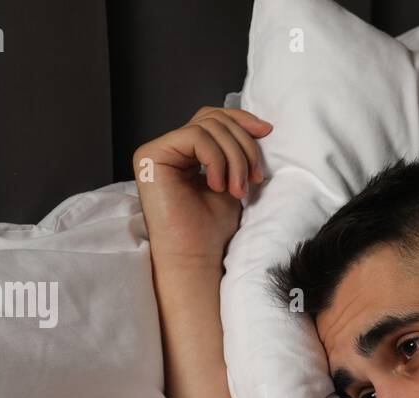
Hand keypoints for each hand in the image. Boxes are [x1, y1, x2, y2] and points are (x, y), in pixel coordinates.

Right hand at [133, 106, 272, 266]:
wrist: (197, 257)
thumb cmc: (213, 229)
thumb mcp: (233, 180)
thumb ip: (238, 152)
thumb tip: (261, 125)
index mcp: (186, 152)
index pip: (214, 119)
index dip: (242, 121)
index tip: (267, 133)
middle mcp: (169, 148)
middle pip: (212, 119)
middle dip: (242, 145)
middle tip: (254, 178)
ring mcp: (157, 151)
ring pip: (207, 127)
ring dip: (234, 158)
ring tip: (239, 190)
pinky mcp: (150, 156)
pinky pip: (195, 137)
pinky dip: (216, 160)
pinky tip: (218, 187)